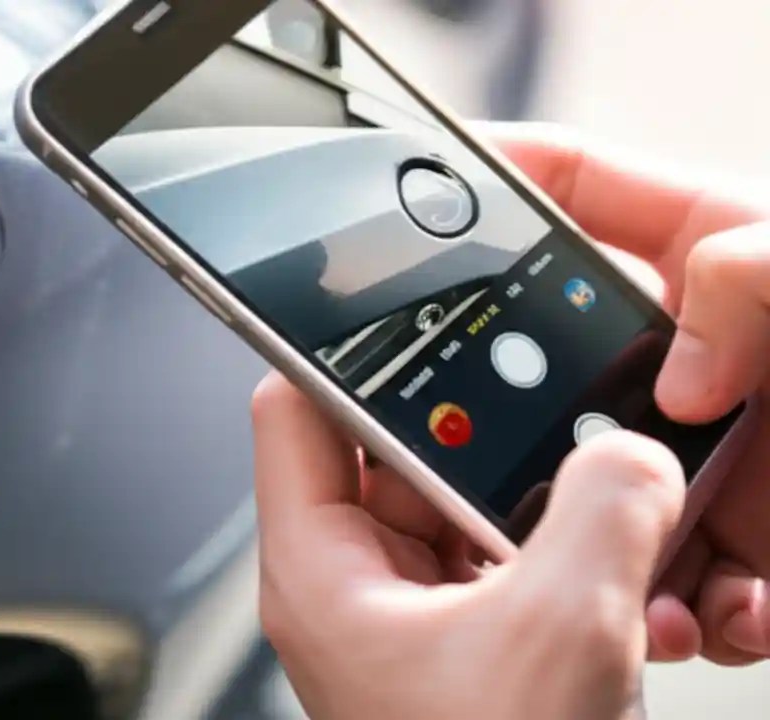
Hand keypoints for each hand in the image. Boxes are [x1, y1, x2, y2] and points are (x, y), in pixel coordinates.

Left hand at [253, 375, 680, 719]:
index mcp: (320, 568)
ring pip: (463, 503)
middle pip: (397, 447)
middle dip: (481, 429)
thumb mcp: (560, 633)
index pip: (299, 407)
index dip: (344, 343)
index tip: (400, 296)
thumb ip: (602, 512)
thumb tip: (630, 452)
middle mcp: (351, 582)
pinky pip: (502, 558)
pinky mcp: (463, 640)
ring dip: (536, 497)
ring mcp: (409, 612)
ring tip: (595, 495)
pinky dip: (558, 551)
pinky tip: (611, 566)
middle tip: (545, 402)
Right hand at [494, 124, 769, 663]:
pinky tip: (724, 612)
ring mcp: (709, 453)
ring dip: (585, 536)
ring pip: (588, 486)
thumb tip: (679, 373)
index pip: (569, 193)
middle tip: (497, 440)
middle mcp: (692, 358)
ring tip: (622, 571)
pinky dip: (685, 613)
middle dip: (509, 406)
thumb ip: (758, 275)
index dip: (486, 187)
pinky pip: (672, 578)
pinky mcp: (740, 539)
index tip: (417, 215)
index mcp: (708, 258)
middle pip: (544, 362)